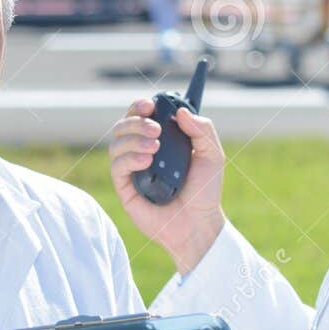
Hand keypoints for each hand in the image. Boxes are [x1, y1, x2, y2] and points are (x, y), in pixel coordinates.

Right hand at [108, 99, 226, 274]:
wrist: (199, 223)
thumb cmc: (205, 191)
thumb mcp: (212, 155)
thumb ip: (202, 129)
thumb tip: (180, 111)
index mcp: (160, 141)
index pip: (140, 116)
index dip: (139, 107)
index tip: (150, 105)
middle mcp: (142, 152)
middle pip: (123, 126)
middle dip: (135, 121)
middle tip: (155, 129)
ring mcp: (132, 170)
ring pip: (116, 144)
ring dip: (133, 139)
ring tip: (154, 147)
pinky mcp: (125, 188)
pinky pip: (117, 167)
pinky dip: (129, 159)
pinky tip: (147, 161)